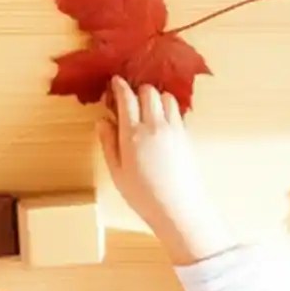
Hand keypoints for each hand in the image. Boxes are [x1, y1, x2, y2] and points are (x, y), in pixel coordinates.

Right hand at [97, 77, 233, 265]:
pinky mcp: (186, 135)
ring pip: (167, 97)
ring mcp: (174, 129)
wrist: (179, 209)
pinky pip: (177, 111)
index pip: (127, 98)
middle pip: (149, 91)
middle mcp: (155, 125)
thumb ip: (108, 143)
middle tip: (131, 99)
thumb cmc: (143, 195)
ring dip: (156, 97)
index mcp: (133, 134)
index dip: (120, 86)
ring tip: (148, 108)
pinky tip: (162, 121)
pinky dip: (169, 108)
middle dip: (138, 90)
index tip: (115, 82)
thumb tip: (102, 121)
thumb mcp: (117, 172)